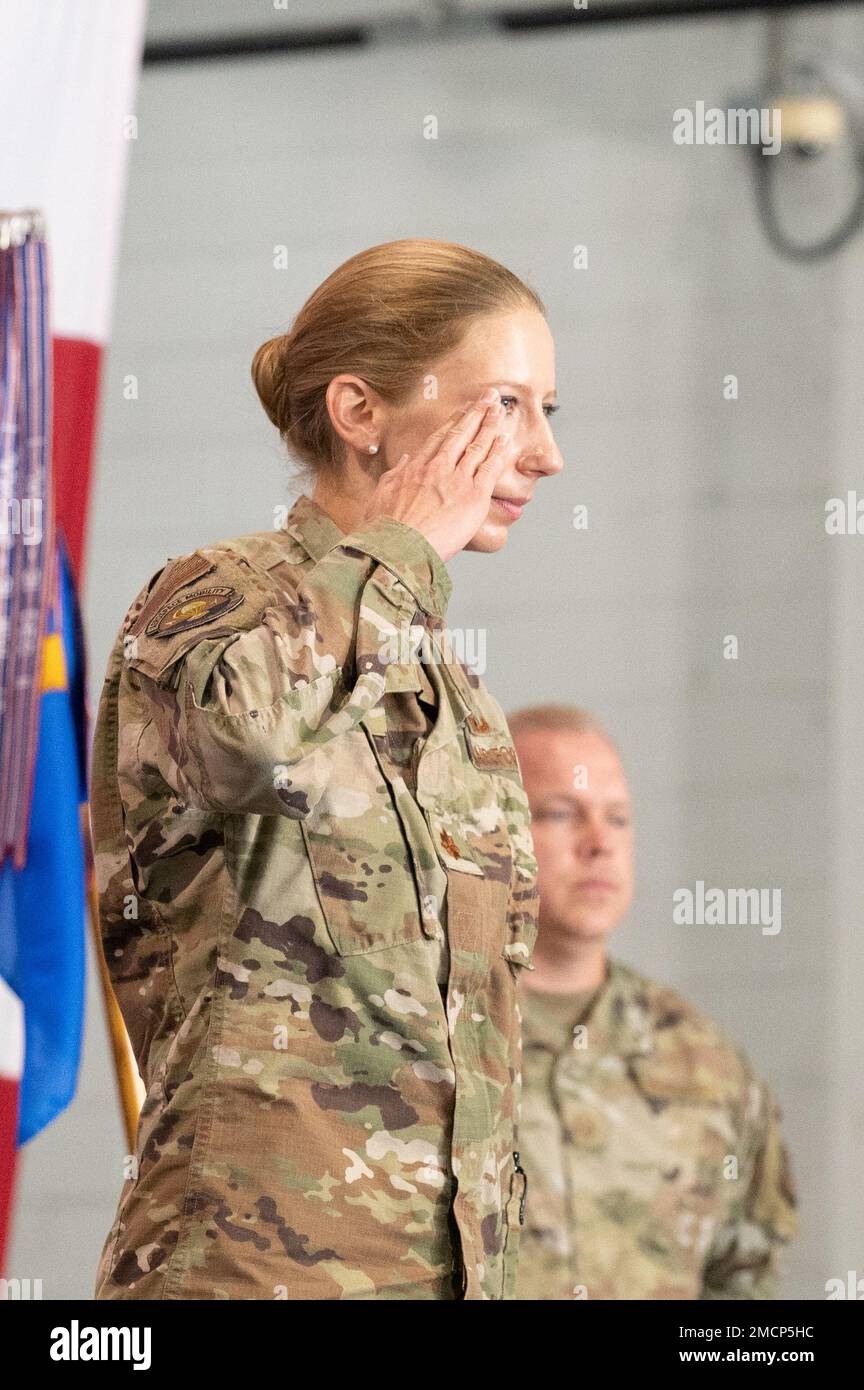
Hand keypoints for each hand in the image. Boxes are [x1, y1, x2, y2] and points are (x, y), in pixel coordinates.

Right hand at [360, 390, 511, 562]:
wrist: (397, 547)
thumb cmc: (385, 528)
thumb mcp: (381, 495)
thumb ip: (395, 475)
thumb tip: (404, 460)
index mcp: (415, 468)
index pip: (438, 439)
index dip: (454, 422)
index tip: (464, 410)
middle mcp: (437, 468)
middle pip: (460, 434)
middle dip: (476, 413)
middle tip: (488, 397)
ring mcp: (456, 480)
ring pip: (477, 446)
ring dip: (490, 425)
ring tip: (499, 410)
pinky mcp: (473, 496)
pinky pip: (490, 469)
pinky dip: (498, 452)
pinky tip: (504, 439)